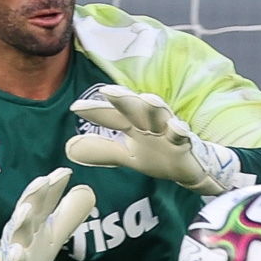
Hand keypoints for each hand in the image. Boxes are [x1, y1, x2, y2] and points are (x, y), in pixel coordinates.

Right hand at [0, 168, 93, 260]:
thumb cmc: (32, 253)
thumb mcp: (54, 233)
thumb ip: (69, 213)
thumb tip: (87, 190)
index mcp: (35, 220)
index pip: (45, 200)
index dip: (54, 186)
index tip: (65, 171)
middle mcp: (23, 230)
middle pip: (29, 209)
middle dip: (35, 194)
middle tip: (44, 180)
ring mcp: (15, 247)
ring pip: (17, 232)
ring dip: (20, 220)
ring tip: (26, 209)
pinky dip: (13, 258)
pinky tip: (15, 252)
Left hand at [66, 84, 247, 195]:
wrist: (191, 169)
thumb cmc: (159, 156)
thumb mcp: (127, 156)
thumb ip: (101, 150)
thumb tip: (68, 148)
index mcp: (134, 125)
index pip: (112, 116)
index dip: (95, 111)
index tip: (75, 107)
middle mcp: (150, 123)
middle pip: (135, 108)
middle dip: (123, 98)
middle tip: (107, 90)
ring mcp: (169, 131)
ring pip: (162, 116)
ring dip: (155, 107)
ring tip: (148, 99)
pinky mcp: (187, 144)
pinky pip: (184, 136)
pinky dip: (181, 131)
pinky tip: (177, 127)